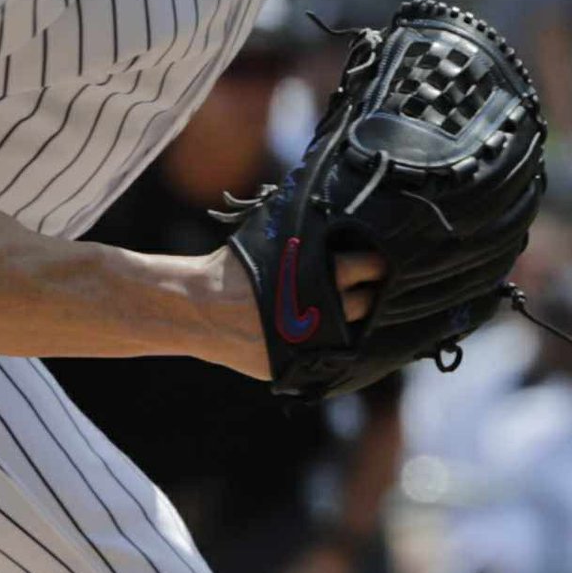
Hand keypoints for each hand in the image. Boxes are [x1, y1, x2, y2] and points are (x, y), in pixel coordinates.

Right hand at [191, 244, 383, 380]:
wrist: (199, 309)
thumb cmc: (231, 268)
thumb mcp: (269, 238)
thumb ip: (301, 229)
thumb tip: (324, 208)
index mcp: (320, 273)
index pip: (369, 267)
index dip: (372, 263)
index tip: (371, 262)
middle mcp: (324, 310)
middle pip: (367, 302)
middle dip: (366, 292)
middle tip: (359, 286)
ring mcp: (313, 341)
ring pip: (352, 331)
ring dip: (348, 319)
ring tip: (336, 308)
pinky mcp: (300, 364)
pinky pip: (328, 355)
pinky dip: (327, 343)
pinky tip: (316, 330)